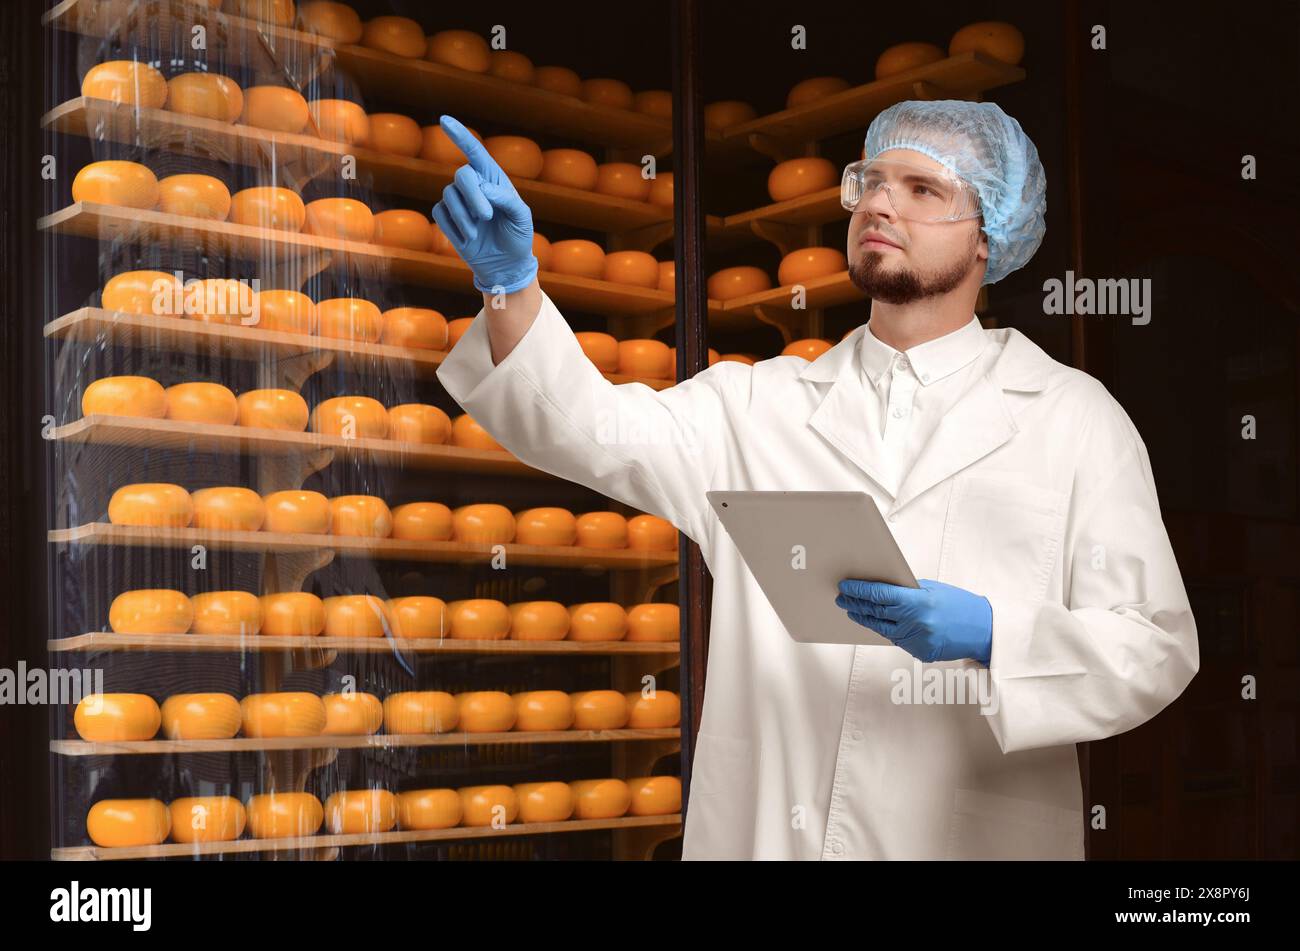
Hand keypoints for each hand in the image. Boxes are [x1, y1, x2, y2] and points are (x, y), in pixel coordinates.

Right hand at [431, 114, 537, 294]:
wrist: (506, 265)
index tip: (444, 120)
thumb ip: (506, 199)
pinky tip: (468, 239)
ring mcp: (459, 201)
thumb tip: (483, 186)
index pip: (475, 152)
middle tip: (486, 216)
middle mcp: (474, 185)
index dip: (459, 135)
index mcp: (494, 179)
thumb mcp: (521, 218)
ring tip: (478, 233)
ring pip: (448, 195)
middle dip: (473, 195)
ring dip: (464, 217)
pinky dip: (454, 228)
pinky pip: (440, 214)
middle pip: (462, 175)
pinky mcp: (447, 218)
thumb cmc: (518, 238)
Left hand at [835, 578, 992, 664]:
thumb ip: (907, 590)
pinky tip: (875, 623)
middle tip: (842, 598)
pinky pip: (896, 640)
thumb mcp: (933, 590)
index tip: (846, 586)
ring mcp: (917, 641)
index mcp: (919, 603)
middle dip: (856, 604)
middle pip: (876, 613)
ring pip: (882, 629)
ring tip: (853, 610)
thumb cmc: (960, 605)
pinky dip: (885, 630)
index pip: (879, 595)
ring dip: (865, 619)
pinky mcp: (920, 653)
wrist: (984, 631)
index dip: (859, 591)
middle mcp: (915, 623)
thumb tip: (881, 587)